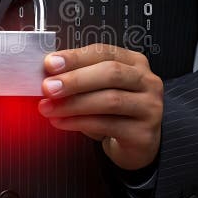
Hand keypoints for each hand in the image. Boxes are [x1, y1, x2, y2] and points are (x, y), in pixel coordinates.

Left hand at [38, 43, 162, 170]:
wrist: (135, 145)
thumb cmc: (114, 112)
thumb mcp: (98, 89)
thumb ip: (78, 79)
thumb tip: (48, 76)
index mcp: (133, 62)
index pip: (104, 52)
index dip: (76, 57)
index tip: (50, 64)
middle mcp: (146, 81)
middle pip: (111, 73)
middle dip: (75, 80)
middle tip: (48, 88)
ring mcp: (149, 107)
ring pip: (109, 100)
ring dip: (73, 104)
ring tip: (49, 108)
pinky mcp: (143, 133)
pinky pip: (107, 125)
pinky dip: (79, 123)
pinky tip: (61, 122)